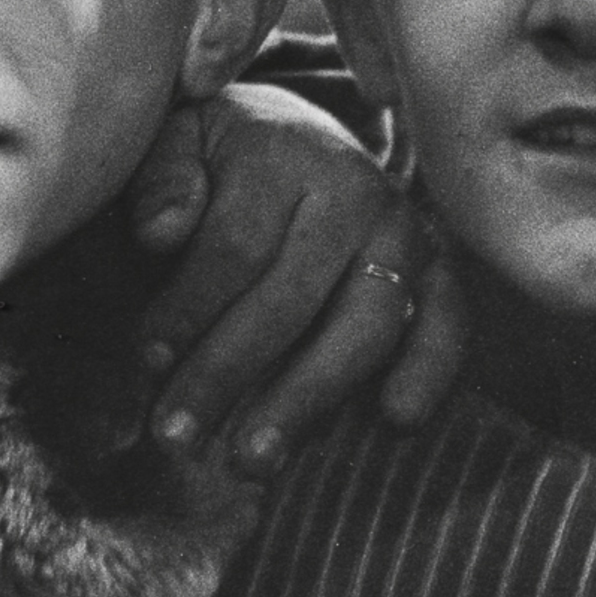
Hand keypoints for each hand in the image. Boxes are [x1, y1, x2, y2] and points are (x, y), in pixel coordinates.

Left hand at [127, 82, 469, 476]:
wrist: (297, 134)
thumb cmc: (220, 156)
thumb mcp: (174, 140)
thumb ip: (161, 179)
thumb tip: (162, 233)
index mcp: (285, 154)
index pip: (234, 247)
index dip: (188, 309)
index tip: (146, 362)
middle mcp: (357, 190)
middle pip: (292, 297)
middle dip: (228, 373)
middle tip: (175, 439)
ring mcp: (406, 233)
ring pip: (364, 326)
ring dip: (307, 399)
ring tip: (252, 462)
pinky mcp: (440, 272)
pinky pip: (448, 326)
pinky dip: (429, 373)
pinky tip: (392, 426)